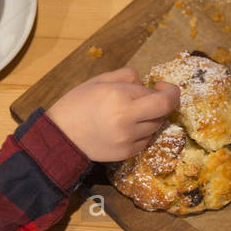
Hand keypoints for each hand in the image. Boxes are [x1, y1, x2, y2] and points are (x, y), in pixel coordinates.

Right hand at [46, 68, 180, 162]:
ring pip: (156, 127)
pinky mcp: (126, 154)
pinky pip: (145, 140)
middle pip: (164, 113)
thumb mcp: (100, 80)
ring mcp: (128, 140)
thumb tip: (147, 84)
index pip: (163, 99)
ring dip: (151, 117)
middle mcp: (127, 121)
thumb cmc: (77, 103)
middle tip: (154, 97)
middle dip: (165, 103)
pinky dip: (143, 131)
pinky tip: (127, 126)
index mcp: (120, 98)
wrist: (60, 136)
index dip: (170, 91)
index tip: (161, 86)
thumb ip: (128, 76)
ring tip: (134, 111)